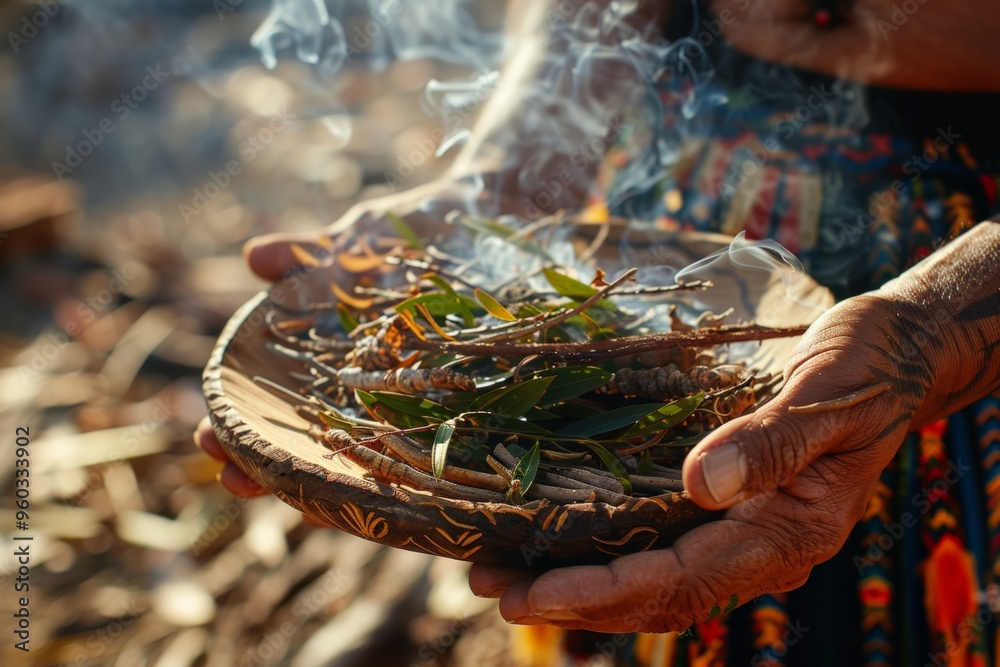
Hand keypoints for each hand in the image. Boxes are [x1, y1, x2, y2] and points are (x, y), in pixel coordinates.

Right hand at [193, 175, 512, 497]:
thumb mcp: (360, 242)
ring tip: (302, 503)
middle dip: (265, 465)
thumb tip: (255, 257)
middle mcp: (356, 392)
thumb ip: (311, 253)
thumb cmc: (413, 235)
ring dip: (324, 485)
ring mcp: (403, 407)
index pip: (266, 403)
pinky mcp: (453, 412)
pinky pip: (426, 455)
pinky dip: (405, 480)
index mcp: (322, 358)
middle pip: (300, 442)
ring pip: (356, 461)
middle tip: (237, 479)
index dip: (236, 425)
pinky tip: (391, 503)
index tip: (210, 436)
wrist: (490, 221)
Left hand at [469, 293, 932, 631]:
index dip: (604, 590)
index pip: (682, 578)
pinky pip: (664, 544)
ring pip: (654, 577)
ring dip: (579, 580)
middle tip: (493, 587)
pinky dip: (609, 549)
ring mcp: (744, 530)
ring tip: (502, 570)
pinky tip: (560, 534)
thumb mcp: (828, 395)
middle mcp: (762, 545)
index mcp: (789, 531)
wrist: (896, 353)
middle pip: (656, 593)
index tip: (535, 592)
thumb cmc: (866, 367)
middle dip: (573, 596)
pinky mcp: (731, 507)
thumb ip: (773, 443)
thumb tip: (702, 483)